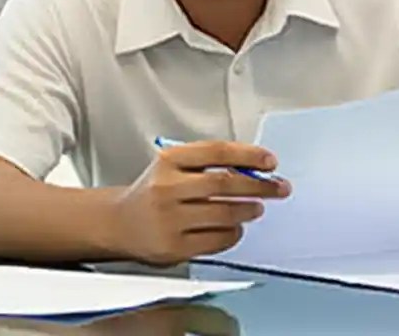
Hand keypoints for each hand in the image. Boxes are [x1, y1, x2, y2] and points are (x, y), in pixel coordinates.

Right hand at [109, 140, 290, 265]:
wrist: (120, 223)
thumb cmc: (154, 192)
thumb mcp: (172, 168)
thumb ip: (207, 166)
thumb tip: (254, 171)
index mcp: (168, 160)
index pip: (216, 152)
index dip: (248, 155)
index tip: (270, 162)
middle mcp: (167, 187)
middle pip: (224, 183)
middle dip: (259, 186)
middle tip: (278, 188)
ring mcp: (169, 218)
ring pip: (224, 213)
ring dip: (249, 210)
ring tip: (257, 208)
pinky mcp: (174, 246)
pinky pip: (217, 239)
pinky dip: (233, 234)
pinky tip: (236, 228)